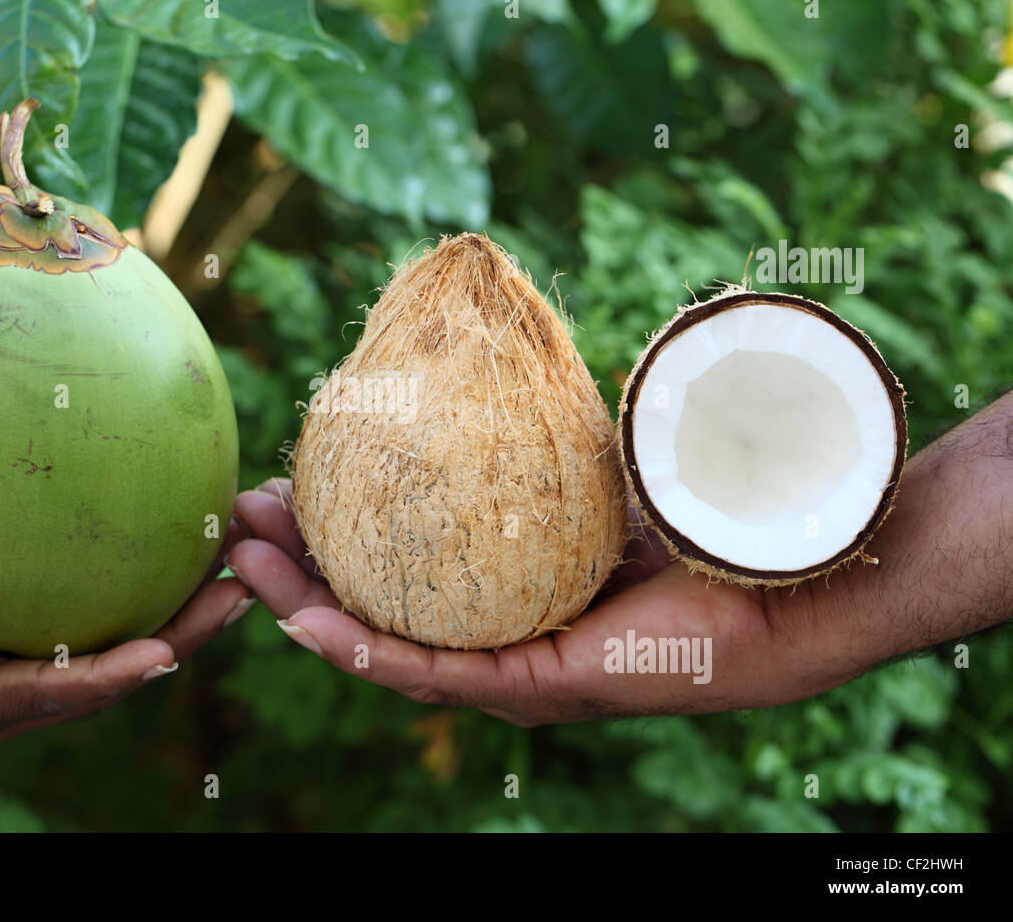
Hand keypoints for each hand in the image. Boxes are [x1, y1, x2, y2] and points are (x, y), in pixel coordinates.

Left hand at [0, 524, 251, 745]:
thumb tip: (24, 358)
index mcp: (32, 620)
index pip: (122, 599)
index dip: (181, 572)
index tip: (229, 526)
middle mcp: (28, 661)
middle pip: (136, 643)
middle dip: (200, 612)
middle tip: (256, 570)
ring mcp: (4, 694)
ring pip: (110, 678)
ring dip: (178, 644)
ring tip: (232, 609)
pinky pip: (50, 694)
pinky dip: (108, 678)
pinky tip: (156, 653)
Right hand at [227, 424, 1011, 726]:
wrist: (787, 563)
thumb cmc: (696, 507)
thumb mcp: (586, 458)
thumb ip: (532, 425)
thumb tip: (488, 339)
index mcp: (506, 589)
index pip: (400, 568)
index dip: (333, 533)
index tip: (283, 483)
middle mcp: (502, 638)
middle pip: (376, 610)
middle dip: (301, 571)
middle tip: (240, 523)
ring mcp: (516, 673)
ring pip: (386, 647)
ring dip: (308, 608)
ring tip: (246, 565)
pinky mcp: (541, 689)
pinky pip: (433, 671)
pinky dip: (363, 647)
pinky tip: (307, 621)